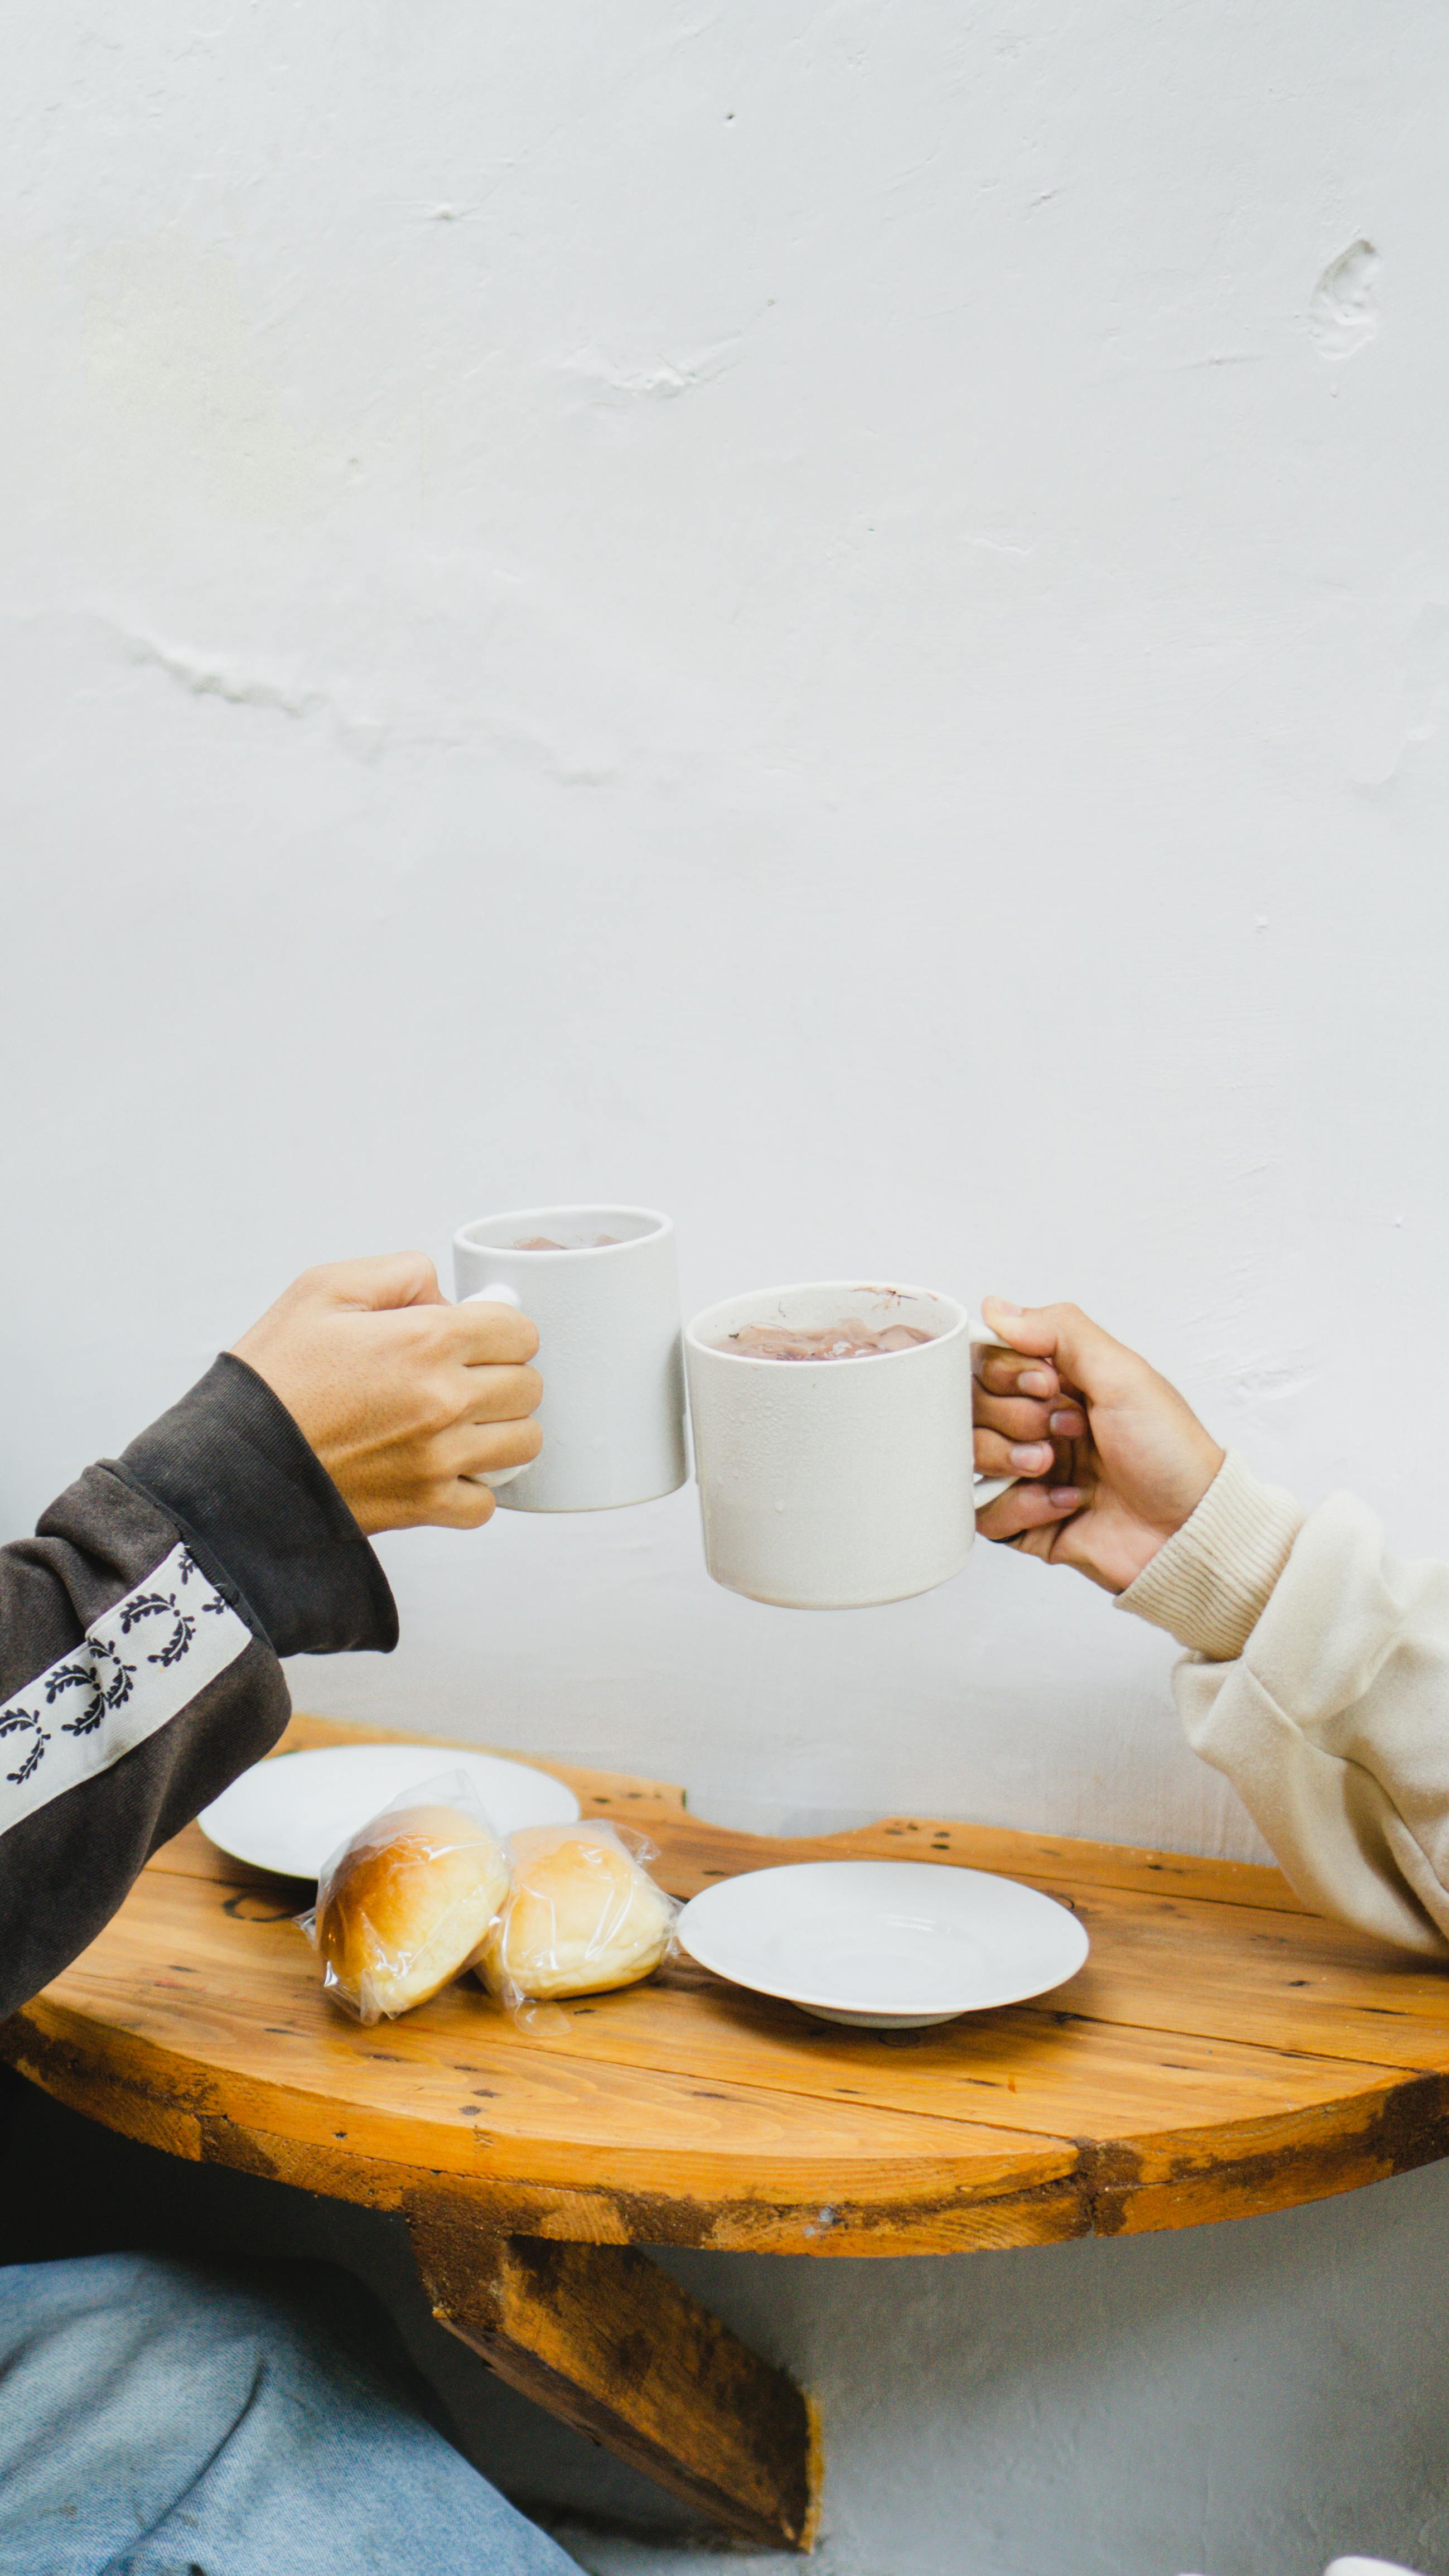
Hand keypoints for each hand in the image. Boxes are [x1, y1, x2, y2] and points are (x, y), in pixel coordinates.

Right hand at [232, 1253, 541, 1534]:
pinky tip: (446, 1466)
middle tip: (465, 1375)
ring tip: (464, 1421)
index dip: (499, 1327)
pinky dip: (475, 1487)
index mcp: (426, 1340)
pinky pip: (487, 1503)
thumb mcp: (323, 1289)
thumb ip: (399, 1274)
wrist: (232, 1459)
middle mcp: (443, 1400)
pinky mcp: (424, 1506)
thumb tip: (444, 1295)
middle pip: (529, 1385)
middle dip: (504, 1374)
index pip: (518, 1330)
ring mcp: (439, 1458)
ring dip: (502, 1429)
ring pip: (524, 1441)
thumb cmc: (272, 1376)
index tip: (474, 1336)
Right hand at [971, 1299, 1224, 1592]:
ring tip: (1053, 1467)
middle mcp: (1039, 1423)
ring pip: (970, 1455)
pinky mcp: (1025, 1520)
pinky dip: (1019, 1507)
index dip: (1006, 1372)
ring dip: (1010, 1459)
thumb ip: (1060, 1331)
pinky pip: (983, 1511)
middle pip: (972, 1406)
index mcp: (1060, 1383)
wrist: (1189, 1530)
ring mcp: (1029, 1471)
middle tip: (1065, 1429)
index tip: (1047, 1385)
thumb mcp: (1124, 1375)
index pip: (990, 1361)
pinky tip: (1064, 1504)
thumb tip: (996, 1309)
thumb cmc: (1171, 1453)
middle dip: (1014, 1417)